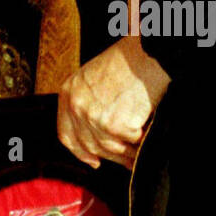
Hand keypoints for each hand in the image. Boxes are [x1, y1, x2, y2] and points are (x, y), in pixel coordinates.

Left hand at [57, 37, 170, 169]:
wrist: (146, 53)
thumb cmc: (127, 62)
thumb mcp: (93, 78)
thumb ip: (88, 103)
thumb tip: (97, 135)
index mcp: (68, 92)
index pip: (66, 133)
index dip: (80, 152)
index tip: (93, 161)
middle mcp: (76, 106)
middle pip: (89, 145)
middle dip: (109, 155)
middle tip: (126, 160)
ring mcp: (94, 117)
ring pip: (112, 149)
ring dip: (127, 154)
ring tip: (140, 154)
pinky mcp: (115, 125)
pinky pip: (131, 145)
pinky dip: (141, 145)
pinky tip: (148, 140)